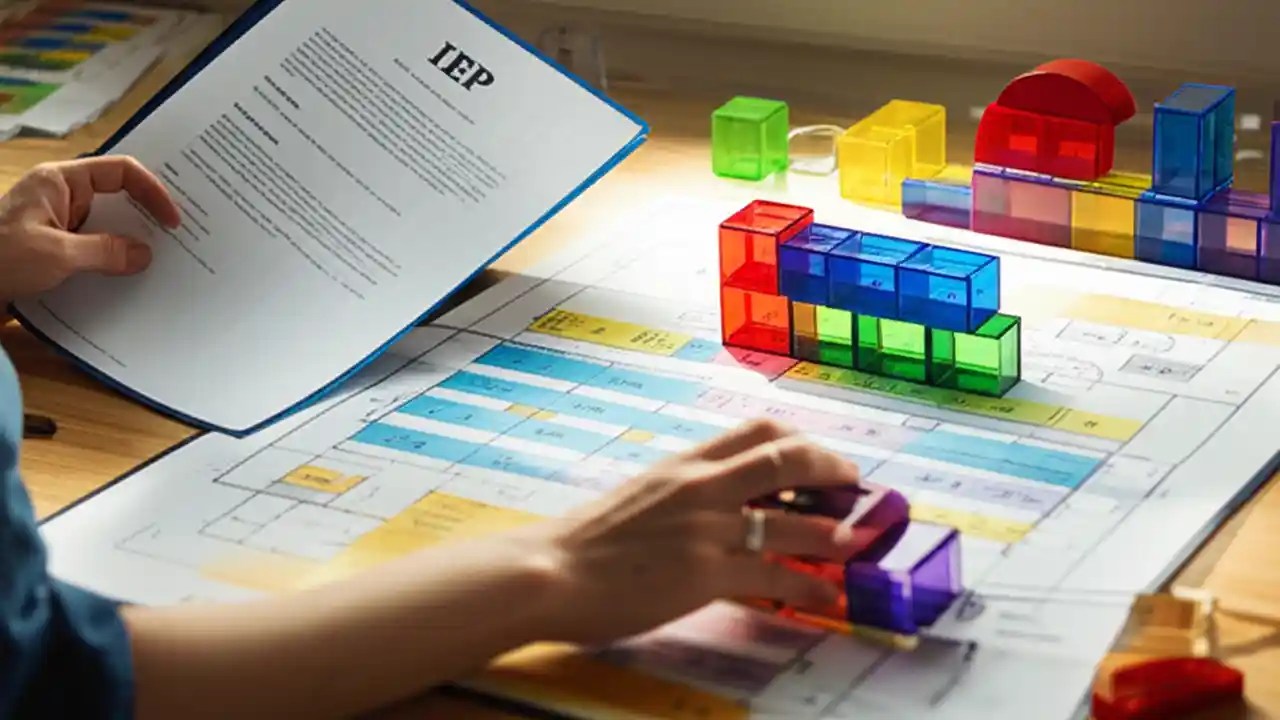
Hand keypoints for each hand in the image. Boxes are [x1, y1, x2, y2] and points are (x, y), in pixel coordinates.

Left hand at [0, 155, 180, 301]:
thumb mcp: (56, 255)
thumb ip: (105, 252)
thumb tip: (145, 254)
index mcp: (60, 182)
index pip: (120, 172)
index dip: (152, 191)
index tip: (173, 221)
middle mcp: (60, 197)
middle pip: (117, 198)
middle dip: (146, 218)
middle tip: (178, 240)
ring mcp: (56, 224)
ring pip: (106, 227)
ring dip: (130, 245)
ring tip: (160, 264)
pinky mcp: (51, 250)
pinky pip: (91, 250)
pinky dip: (111, 263)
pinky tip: (127, 281)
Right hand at [534, 419, 871, 645]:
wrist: (548, 571)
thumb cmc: (583, 541)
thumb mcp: (638, 497)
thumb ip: (679, 492)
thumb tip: (712, 500)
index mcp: (683, 465)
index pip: (756, 432)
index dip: (801, 440)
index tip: (821, 455)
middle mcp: (700, 487)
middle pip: (785, 460)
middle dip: (831, 470)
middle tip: (854, 487)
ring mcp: (705, 530)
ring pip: (792, 520)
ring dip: (832, 532)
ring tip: (854, 542)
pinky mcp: (704, 574)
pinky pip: (772, 575)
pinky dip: (806, 584)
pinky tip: (823, 593)